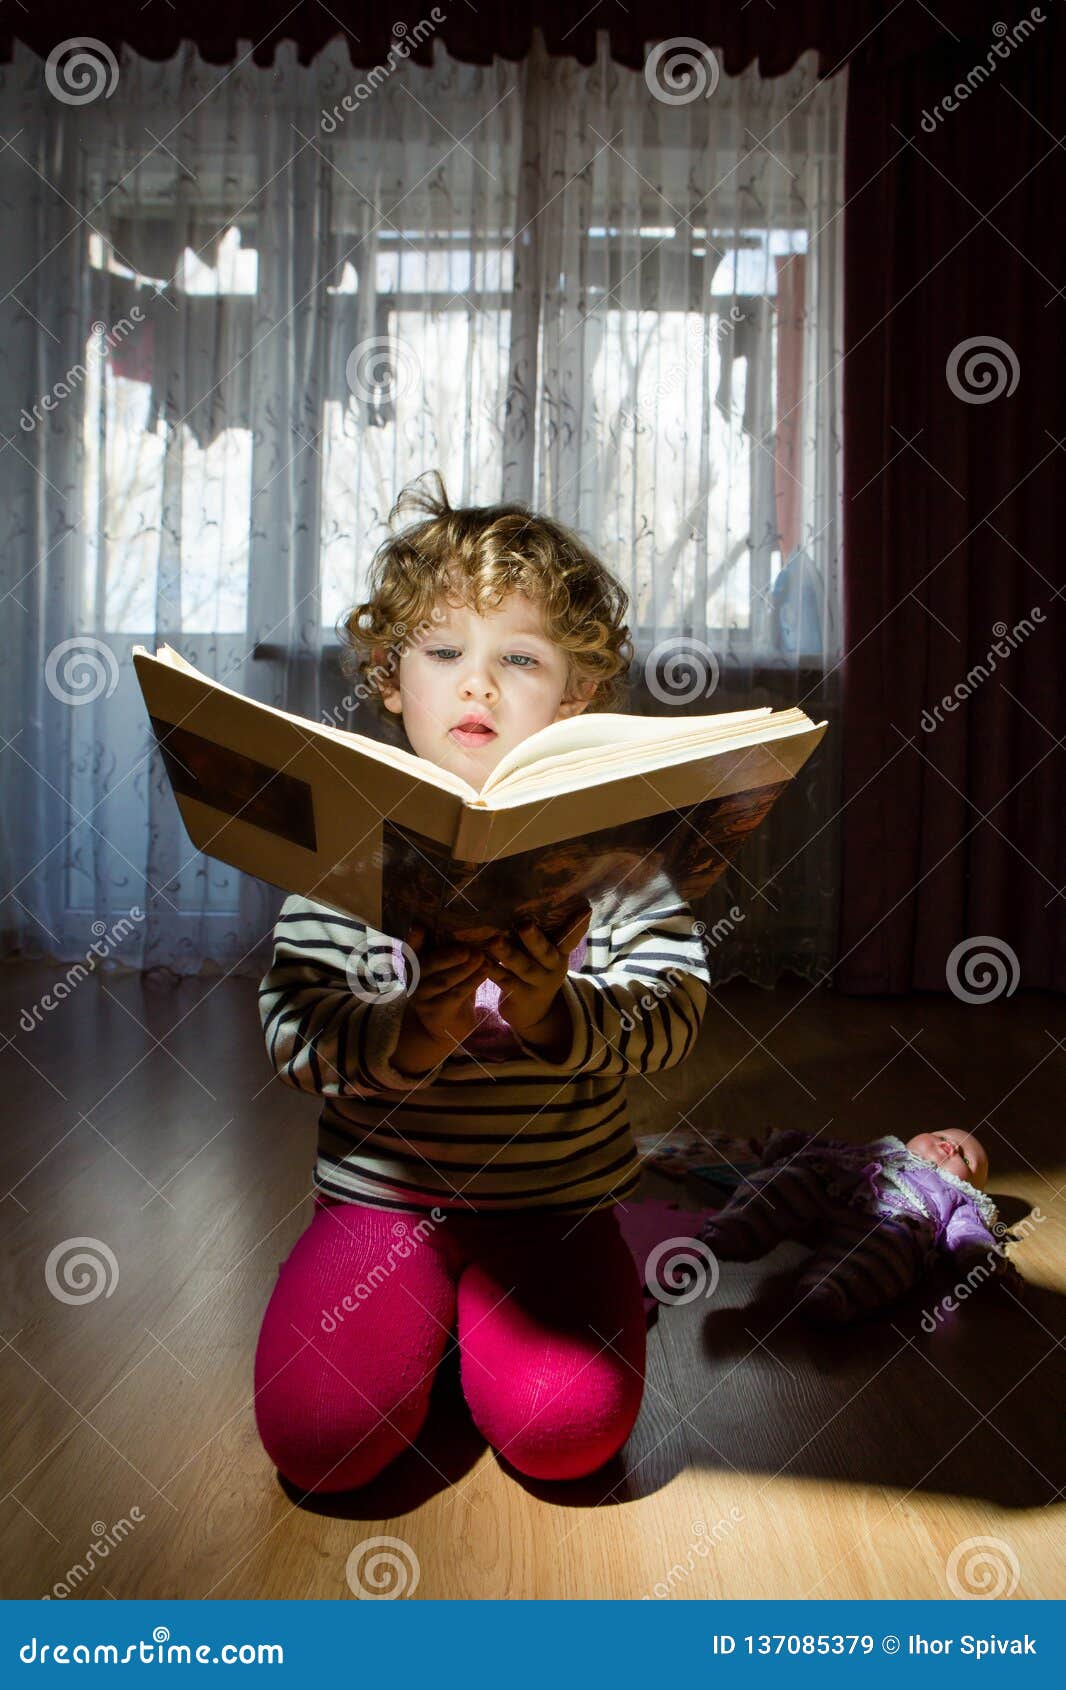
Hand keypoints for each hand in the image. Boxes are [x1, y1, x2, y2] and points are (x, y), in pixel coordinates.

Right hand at [401, 922, 491, 1049]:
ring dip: (465, 968)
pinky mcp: (436, 1012)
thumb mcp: (446, 968)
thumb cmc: (449, 990)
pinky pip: (456, 995)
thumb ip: (449, 948)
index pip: (410, 948)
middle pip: (428, 964)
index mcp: (414, 964)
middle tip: (467, 949)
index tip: (418, 926)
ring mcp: (423, 998)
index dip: (414, 938)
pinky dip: (472, 982)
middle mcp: (414, 980)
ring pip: (444, 981)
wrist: (444, 1027)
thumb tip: (472, 923)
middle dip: (448, 955)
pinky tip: (485, 971)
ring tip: (482, 958)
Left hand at [480, 904, 591, 1034]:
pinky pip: (506, 981)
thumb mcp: (544, 956)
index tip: (586, 909)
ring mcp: (538, 984)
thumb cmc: (536, 973)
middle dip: (534, 938)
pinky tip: (482, 961)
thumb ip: (541, 936)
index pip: (570, 937)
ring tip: (494, 941)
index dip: (577, 925)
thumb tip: (531, 900)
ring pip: (523, 967)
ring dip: (508, 954)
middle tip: (524, 924)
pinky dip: (493, 971)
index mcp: (559, 954)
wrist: (535, 1015)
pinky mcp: (521, 996)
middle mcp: (552, 968)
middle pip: (545, 951)